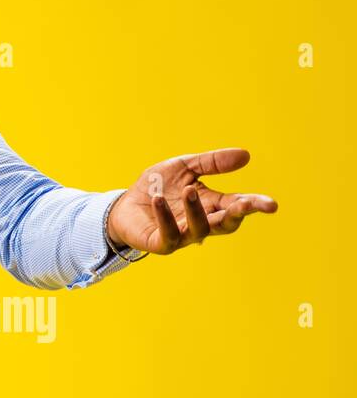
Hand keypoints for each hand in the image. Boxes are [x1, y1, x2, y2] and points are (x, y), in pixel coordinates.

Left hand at [105, 147, 277, 255]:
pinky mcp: (161, 242)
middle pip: (226, 223)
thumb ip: (212, 162)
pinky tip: (159, 200)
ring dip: (196, 210)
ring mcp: (183, 235)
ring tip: (189, 190)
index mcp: (211, 204)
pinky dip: (165, 217)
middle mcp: (201, 222)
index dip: (253, 205)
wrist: (125, 203)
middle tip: (246, 203)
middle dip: (238, 213)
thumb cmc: (158, 187)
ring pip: (199, 228)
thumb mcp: (185, 168)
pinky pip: (168, 233)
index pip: (237, 205)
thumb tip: (246, 155)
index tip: (271, 204)